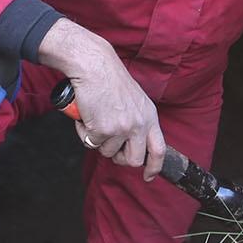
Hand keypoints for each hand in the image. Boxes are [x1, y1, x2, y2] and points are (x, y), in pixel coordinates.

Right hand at [36, 19, 166, 180]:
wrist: (94, 66)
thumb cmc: (109, 79)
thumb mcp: (134, 101)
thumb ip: (137, 121)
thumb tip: (130, 144)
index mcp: (149, 116)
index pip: (159, 150)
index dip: (154, 167)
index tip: (148, 176)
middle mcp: (139, 124)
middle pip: (134, 160)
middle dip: (119, 158)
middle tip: (108, 144)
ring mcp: (122, 129)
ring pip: (108, 152)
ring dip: (98, 141)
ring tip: (95, 118)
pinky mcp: (103, 130)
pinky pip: (91, 143)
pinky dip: (84, 133)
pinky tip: (86, 115)